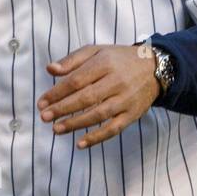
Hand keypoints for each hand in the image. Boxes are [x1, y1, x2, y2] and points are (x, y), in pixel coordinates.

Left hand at [37, 43, 160, 148]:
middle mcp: (117, 81)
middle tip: (44, 117)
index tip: (41, 102)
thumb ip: (72, 60)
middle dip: (62, 109)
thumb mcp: (96, 51)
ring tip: (56, 129)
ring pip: (99, 114)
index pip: (77, 80)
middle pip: (86, 98)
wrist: (154, 68)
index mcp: (105, 63)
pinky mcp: (133, 114)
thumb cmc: (118, 60)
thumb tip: (50, 69)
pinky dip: (97, 137)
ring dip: (75, 124)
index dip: (57, 92)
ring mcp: (126, 99)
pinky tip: (80, 144)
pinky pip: (114, 129)